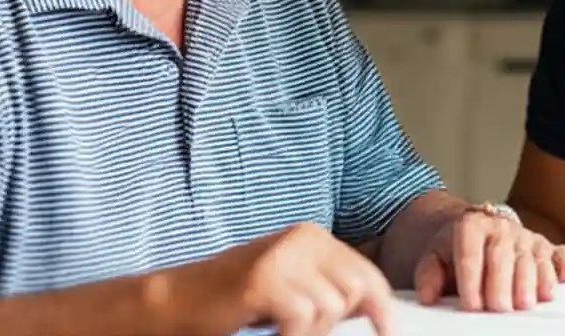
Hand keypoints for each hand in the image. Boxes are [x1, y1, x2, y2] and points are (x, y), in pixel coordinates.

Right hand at [153, 222, 394, 335]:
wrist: (176, 301)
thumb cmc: (235, 299)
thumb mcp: (291, 285)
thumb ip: (328, 287)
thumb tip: (373, 309)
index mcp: (313, 237)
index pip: (367, 273)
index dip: (381, 307)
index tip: (388, 331)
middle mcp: (302, 239)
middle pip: (356, 289)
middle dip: (340, 320)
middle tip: (305, 332)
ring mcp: (282, 257)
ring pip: (331, 308)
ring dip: (311, 332)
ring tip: (281, 330)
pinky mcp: (264, 280)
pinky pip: (303, 318)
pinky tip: (271, 333)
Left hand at [413, 208, 564, 311]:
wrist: (475, 231)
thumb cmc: (455, 249)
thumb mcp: (434, 256)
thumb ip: (428, 273)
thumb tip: (428, 294)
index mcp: (472, 226)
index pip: (470, 252)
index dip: (471, 279)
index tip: (471, 304)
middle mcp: (502, 229)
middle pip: (503, 255)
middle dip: (502, 283)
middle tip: (500, 308)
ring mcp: (527, 238)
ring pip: (533, 257)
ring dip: (532, 280)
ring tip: (527, 302)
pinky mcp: (547, 248)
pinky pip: (562, 254)